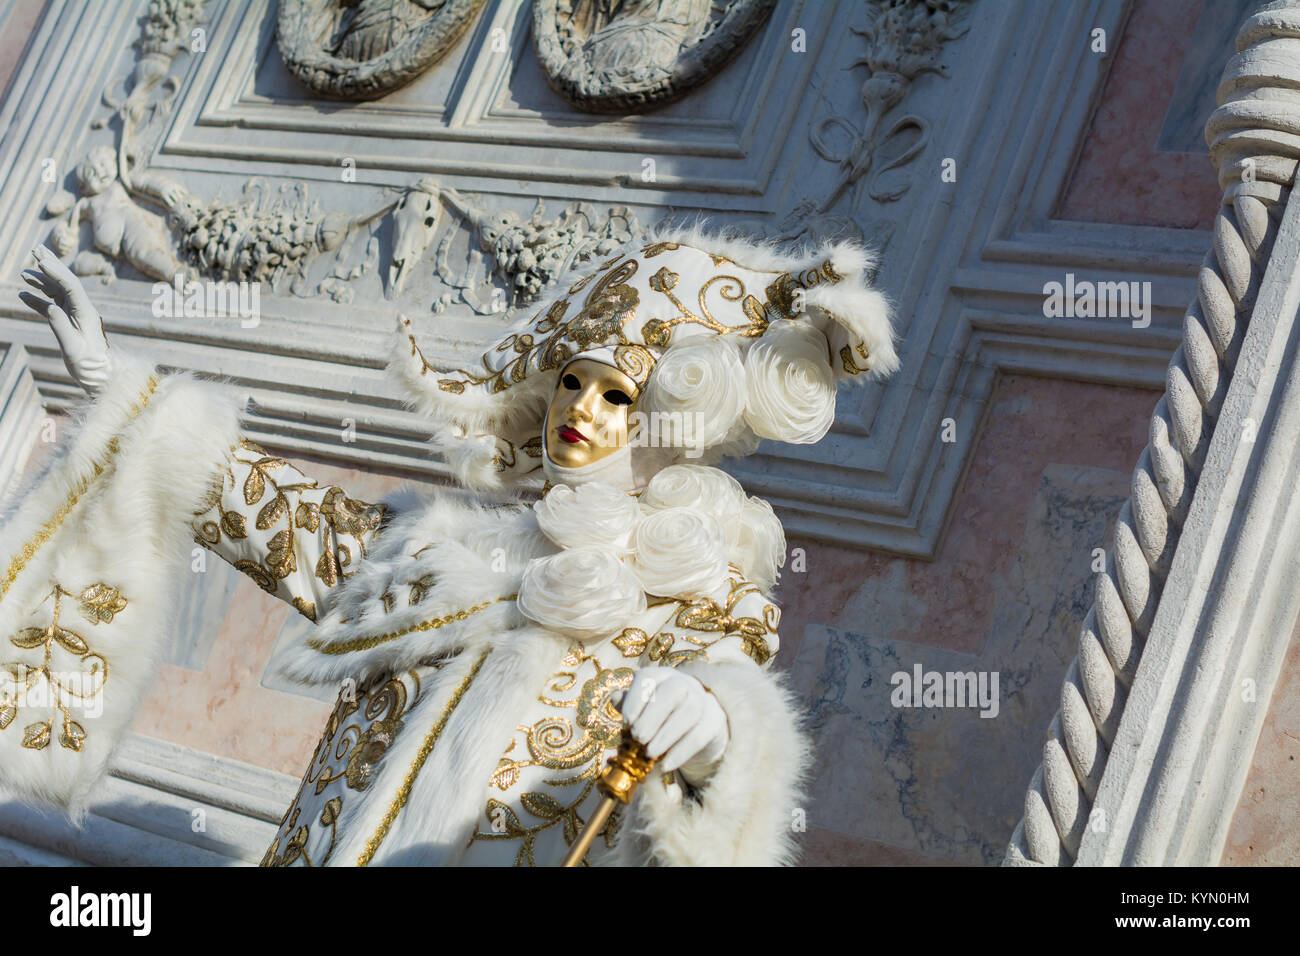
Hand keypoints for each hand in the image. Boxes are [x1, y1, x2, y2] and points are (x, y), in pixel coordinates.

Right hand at [19, 244, 112, 396]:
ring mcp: (76, 313)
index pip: (71, 285)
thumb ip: (61, 327)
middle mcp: (82, 308)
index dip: (56, 272)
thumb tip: (50, 308)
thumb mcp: (73, 348)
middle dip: (50, 264)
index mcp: (86, 312)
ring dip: (41, 280)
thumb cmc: (89, 364)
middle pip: (65, 281)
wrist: (100, 375)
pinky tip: (24, 294)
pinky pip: (52, 304)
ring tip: (24, 271)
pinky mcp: (70, 320)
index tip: (40, 261)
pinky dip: (38, 298)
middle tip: (36, 248)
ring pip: (57, 291)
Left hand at [617, 667, 728, 783]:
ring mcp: (703, 701)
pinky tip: (666, 765)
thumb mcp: (642, 710)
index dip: (635, 699)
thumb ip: (627, 704)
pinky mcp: (715, 721)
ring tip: (649, 754)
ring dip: (666, 735)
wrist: (696, 729)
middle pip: (673, 690)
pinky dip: (681, 752)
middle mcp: (684, 683)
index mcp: (661, 676)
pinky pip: (701, 734)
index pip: (648, 678)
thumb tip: (616, 698)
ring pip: (690, 711)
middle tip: (637, 738)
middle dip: (653, 715)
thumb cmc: (660, 718)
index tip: (625, 722)